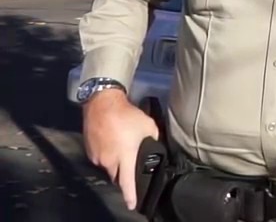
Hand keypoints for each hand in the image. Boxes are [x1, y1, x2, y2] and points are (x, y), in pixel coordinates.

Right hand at [82, 89, 160, 210]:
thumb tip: (152, 147)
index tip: (131, 205)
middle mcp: (109, 160)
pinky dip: (108, 155)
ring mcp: (97, 156)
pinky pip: (101, 159)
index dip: (130, 195)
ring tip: (122, 150)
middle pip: (117, 176)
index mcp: (125, 157)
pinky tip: (113, 144)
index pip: (127, 182)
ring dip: (116, 163)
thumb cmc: (128, 115)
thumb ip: (152, 140)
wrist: (102, 104)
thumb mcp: (149, 126)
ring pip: (108, 167)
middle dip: (123, 177)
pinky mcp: (89, 151)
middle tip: (130, 169)